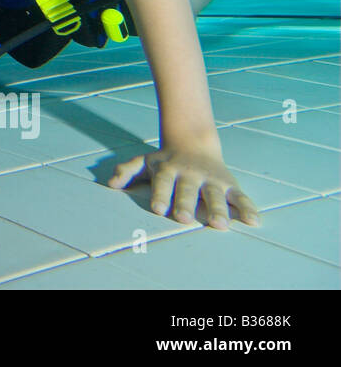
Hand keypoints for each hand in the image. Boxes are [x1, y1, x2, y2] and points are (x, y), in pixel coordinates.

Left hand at [109, 144, 259, 229]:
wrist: (193, 142)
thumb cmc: (165, 159)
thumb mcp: (143, 161)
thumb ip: (127, 170)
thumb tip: (111, 183)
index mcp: (169, 170)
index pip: (163, 183)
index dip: (161, 195)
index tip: (158, 209)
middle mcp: (191, 174)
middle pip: (188, 190)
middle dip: (186, 204)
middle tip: (185, 219)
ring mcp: (211, 179)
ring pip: (215, 195)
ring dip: (218, 209)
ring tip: (220, 224)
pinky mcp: (229, 184)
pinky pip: (240, 196)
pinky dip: (248, 208)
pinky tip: (254, 221)